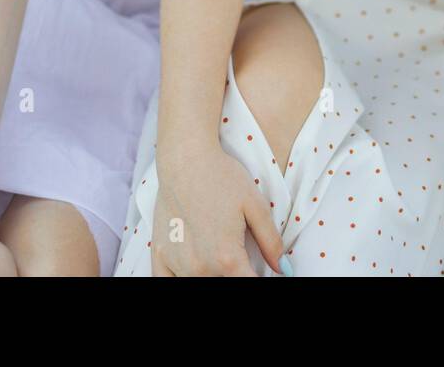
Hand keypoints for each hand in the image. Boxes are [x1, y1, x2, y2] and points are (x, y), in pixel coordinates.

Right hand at [151, 141, 285, 276]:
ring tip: (218, 256)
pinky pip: (167, 283)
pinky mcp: (159, 255)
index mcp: (227, 258)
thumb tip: (284, 269)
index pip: (249, 285)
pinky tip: (194, 269)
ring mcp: (177, 264)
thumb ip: (271, 242)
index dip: (259, 279)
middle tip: (241, 258)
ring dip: (212, 276)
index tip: (261, 271)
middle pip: (224, 285)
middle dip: (236, 274)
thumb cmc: (222, 177)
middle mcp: (201, 268)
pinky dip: (182, 280)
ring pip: (198, 285)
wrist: (185, 158)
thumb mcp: (256, 206)